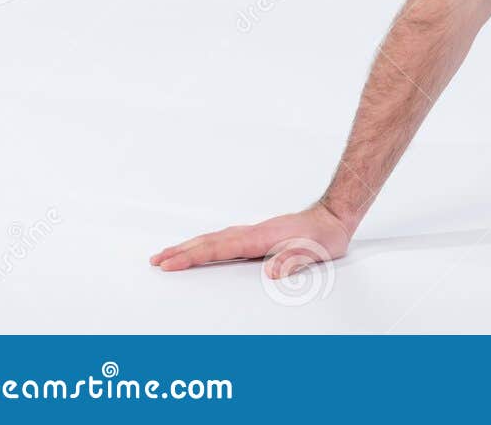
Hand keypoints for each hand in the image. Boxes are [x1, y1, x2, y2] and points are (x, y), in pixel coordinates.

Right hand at [149, 201, 353, 277]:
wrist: (334, 218)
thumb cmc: (324, 236)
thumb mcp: (313, 251)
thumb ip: (292, 261)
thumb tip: (270, 272)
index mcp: (259, 238)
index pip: (219, 248)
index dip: (192, 256)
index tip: (169, 262)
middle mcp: (252, 233)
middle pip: (209, 242)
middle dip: (181, 251)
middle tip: (156, 260)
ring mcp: (254, 233)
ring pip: (215, 239)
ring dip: (191, 246)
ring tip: (169, 254)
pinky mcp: (258, 236)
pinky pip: (225, 240)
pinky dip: (207, 244)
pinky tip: (203, 249)